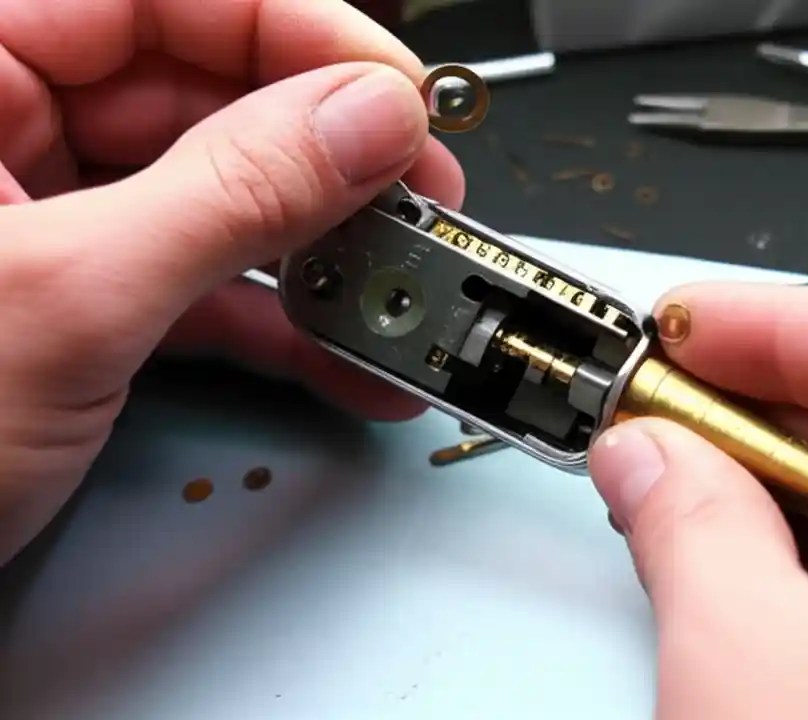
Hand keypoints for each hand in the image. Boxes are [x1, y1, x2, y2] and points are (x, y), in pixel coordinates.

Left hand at [0, 0, 463, 565]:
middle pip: (202, 91)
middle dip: (326, 162)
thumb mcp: (67, 299)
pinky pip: (192, 277)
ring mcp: (32, 210)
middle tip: (413, 208)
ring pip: (212, 193)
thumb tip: (361, 118)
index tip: (393, 99)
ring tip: (388, 293)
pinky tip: (339, 355)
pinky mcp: (69, 293)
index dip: (300, 34)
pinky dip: (272, 321)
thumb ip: (232, 192)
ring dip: (315, 254)